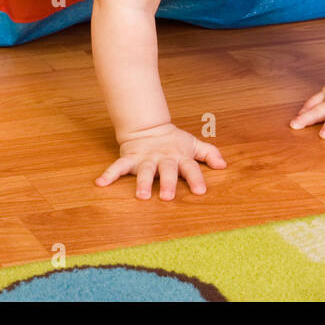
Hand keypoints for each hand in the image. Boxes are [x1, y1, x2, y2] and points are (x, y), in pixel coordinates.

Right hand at [95, 122, 226, 199]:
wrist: (148, 127)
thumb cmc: (173, 141)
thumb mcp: (193, 144)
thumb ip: (209, 153)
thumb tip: (224, 165)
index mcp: (180, 157)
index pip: (191, 168)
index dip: (196, 179)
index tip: (201, 192)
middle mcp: (163, 158)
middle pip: (167, 170)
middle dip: (168, 183)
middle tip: (168, 197)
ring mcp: (146, 158)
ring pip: (145, 171)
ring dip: (143, 182)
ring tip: (142, 196)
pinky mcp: (130, 158)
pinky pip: (118, 166)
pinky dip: (109, 174)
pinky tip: (100, 183)